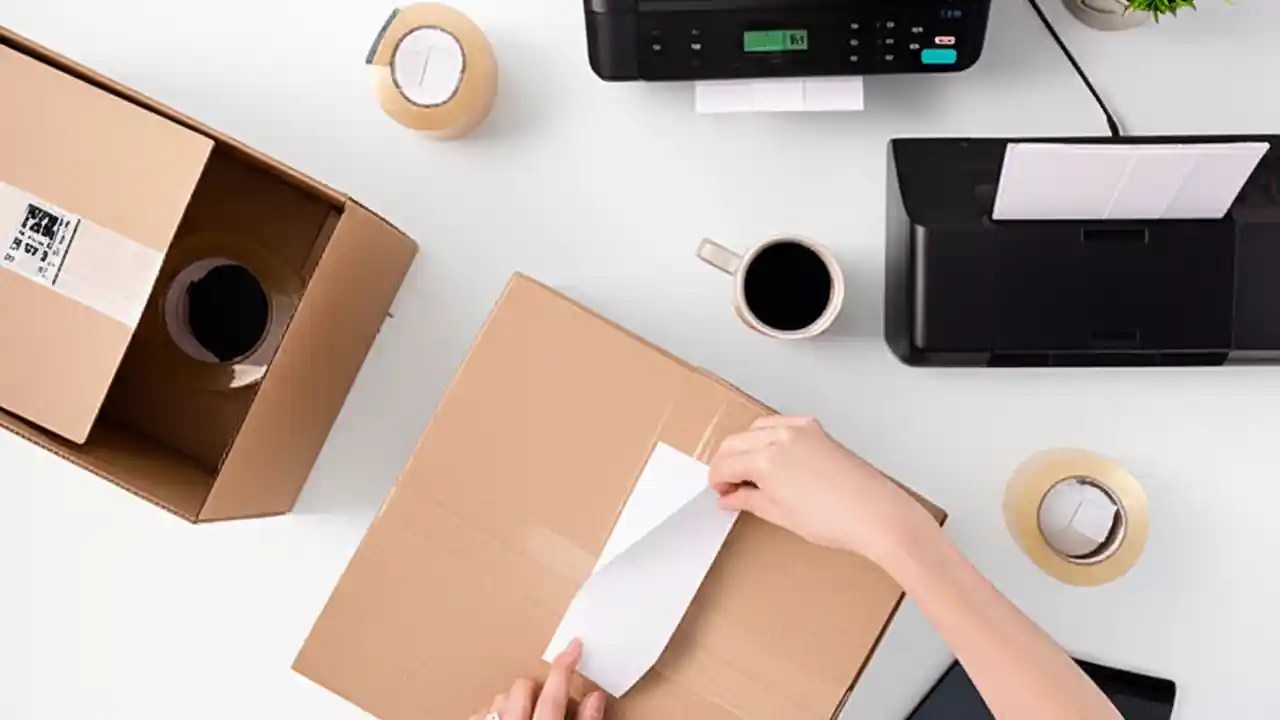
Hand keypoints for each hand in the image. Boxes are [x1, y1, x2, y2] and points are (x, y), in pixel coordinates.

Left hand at [468, 639, 605, 719]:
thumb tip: (595, 697)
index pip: (555, 690)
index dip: (566, 663)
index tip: (575, 645)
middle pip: (523, 686)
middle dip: (538, 690)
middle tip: (550, 701)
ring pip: (499, 698)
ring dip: (514, 702)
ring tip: (526, 715)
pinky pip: (479, 712)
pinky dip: (493, 713)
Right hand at [709, 416, 938, 566]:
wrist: (875, 514)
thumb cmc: (835, 519)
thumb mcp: (781, 514)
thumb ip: (749, 500)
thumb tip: (731, 497)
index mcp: (766, 460)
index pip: (724, 464)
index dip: (717, 481)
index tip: (721, 493)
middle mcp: (780, 438)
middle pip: (734, 442)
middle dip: (726, 462)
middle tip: (730, 485)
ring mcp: (800, 430)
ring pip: (755, 429)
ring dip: (745, 447)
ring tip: (752, 472)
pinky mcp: (816, 430)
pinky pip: (781, 424)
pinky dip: (769, 436)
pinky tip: (774, 455)